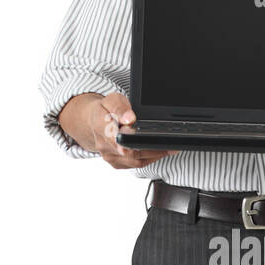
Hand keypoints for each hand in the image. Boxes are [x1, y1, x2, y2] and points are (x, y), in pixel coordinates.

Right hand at [58, 92, 179, 169]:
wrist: (94, 121)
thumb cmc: (105, 110)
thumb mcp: (112, 100)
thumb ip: (120, 108)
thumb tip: (130, 118)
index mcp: (101, 126)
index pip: (112, 137)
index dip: (124, 143)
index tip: (132, 146)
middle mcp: (104, 144)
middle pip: (129, 152)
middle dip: (151, 149)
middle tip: (169, 145)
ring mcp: (110, 156)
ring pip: (135, 160)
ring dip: (154, 155)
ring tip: (169, 148)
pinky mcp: (117, 162)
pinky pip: (135, 164)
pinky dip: (149, 158)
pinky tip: (158, 152)